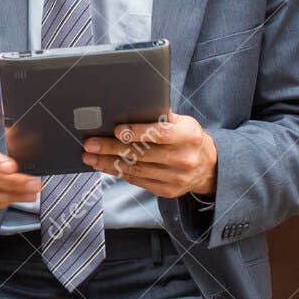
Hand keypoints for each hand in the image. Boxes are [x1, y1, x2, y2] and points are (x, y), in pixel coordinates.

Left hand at [82, 112, 217, 198]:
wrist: (208, 167)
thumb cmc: (188, 138)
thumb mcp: (183, 122)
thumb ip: (161, 117)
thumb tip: (130, 107)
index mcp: (189, 136)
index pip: (160, 134)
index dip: (137, 132)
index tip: (116, 130)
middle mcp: (183, 159)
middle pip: (142, 154)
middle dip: (112, 148)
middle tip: (90, 144)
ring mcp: (175, 178)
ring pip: (136, 170)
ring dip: (108, 163)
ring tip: (90, 156)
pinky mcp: (167, 190)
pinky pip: (138, 181)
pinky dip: (118, 172)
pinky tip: (104, 166)